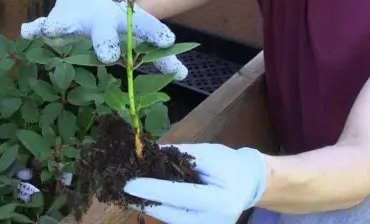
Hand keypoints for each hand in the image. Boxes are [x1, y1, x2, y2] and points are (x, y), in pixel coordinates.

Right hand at [20, 0, 188, 79]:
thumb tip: (184, 76)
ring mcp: (78, 18)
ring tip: (53, 32)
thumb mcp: (138, 35)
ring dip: (62, 28)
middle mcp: (102, 18)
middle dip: (106, 41)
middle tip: (108, 56)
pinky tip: (27, 32)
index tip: (167, 40)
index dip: (154, 33)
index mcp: (127, 21)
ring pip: (71, 24)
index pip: (144, 27)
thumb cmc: (118, 21)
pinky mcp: (58, 20)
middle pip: (106, 30)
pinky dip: (36, 28)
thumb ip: (160, 57)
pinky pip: (44, 24)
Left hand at [123, 143, 266, 223]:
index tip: (127, 182)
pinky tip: (144, 196)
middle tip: (120, 186)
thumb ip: (176, 156)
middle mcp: (212, 223)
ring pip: (167, 219)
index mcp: (219, 201)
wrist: (249, 183)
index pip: (177, 195)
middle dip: (142, 199)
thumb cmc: (228, 164)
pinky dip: (158, 207)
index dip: (150, 188)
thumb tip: (146, 155)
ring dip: (147, 204)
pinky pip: (172, 219)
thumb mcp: (205, 153)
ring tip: (128, 189)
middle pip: (167, 213)